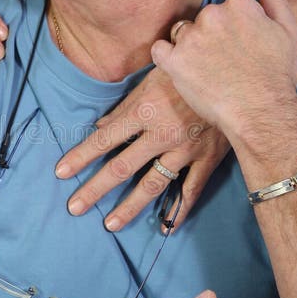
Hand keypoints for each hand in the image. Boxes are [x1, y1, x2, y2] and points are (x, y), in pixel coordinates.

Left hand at [55, 66, 229, 231]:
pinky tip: (166, 227)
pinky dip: (179, 210)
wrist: (236, 74)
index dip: (81, 156)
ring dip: (130, 207)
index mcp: (144, 110)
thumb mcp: (152, 79)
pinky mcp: (207, 158)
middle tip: (74, 208)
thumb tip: (101, 126)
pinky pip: (191, 190)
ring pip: (153, 184)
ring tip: (111, 225)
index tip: (61, 172)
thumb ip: (126, 106)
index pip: (104, 139)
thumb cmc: (189, 70)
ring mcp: (185, 149)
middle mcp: (161, 133)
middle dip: (95, 189)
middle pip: (122, 168)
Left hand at [151, 0, 296, 140]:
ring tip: (209, 72)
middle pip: (203, 19)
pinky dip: (167, 59)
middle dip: (211, 37)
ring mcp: (192, 38)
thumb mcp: (290, 33)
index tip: (241, 49)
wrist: (261, 113)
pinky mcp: (175, 61)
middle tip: (226, 65)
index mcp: (239, 4)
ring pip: (182, 34)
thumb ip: (276, 1)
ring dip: (190, 48)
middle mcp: (212, 14)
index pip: (227, 7)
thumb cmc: (278, 76)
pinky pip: (159, 50)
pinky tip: (181, 71)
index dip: (234, 30)